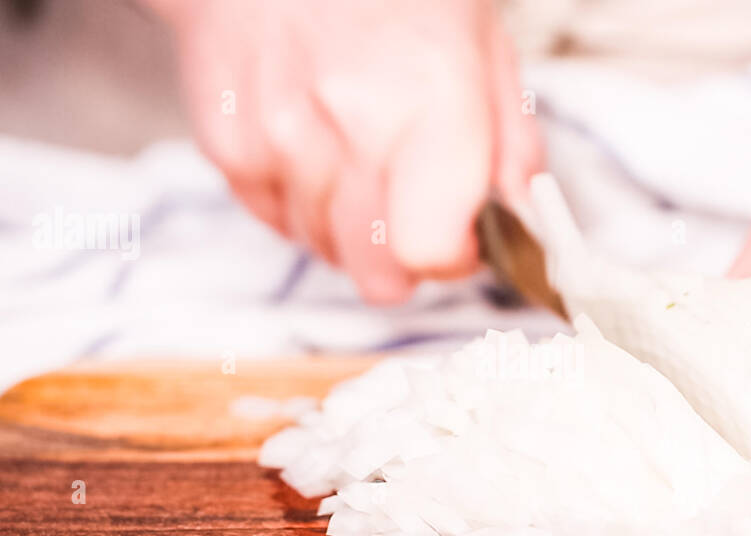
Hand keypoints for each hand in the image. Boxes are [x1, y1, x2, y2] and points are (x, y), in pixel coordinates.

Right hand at [147, 0, 540, 302]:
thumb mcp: (482, 44)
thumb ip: (511, 148)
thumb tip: (522, 227)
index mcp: (429, 98)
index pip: (429, 249)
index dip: (452, 257)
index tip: (463, 236)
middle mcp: (347, 123)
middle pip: (376, 276)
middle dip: (404, 256)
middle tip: (414, 205)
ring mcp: (277, 138)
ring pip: (325, 251)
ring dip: (349, 224)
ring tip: (356, 148)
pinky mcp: (228, 145)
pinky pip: (274, 220)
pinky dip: (299, 199)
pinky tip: (314, 139)